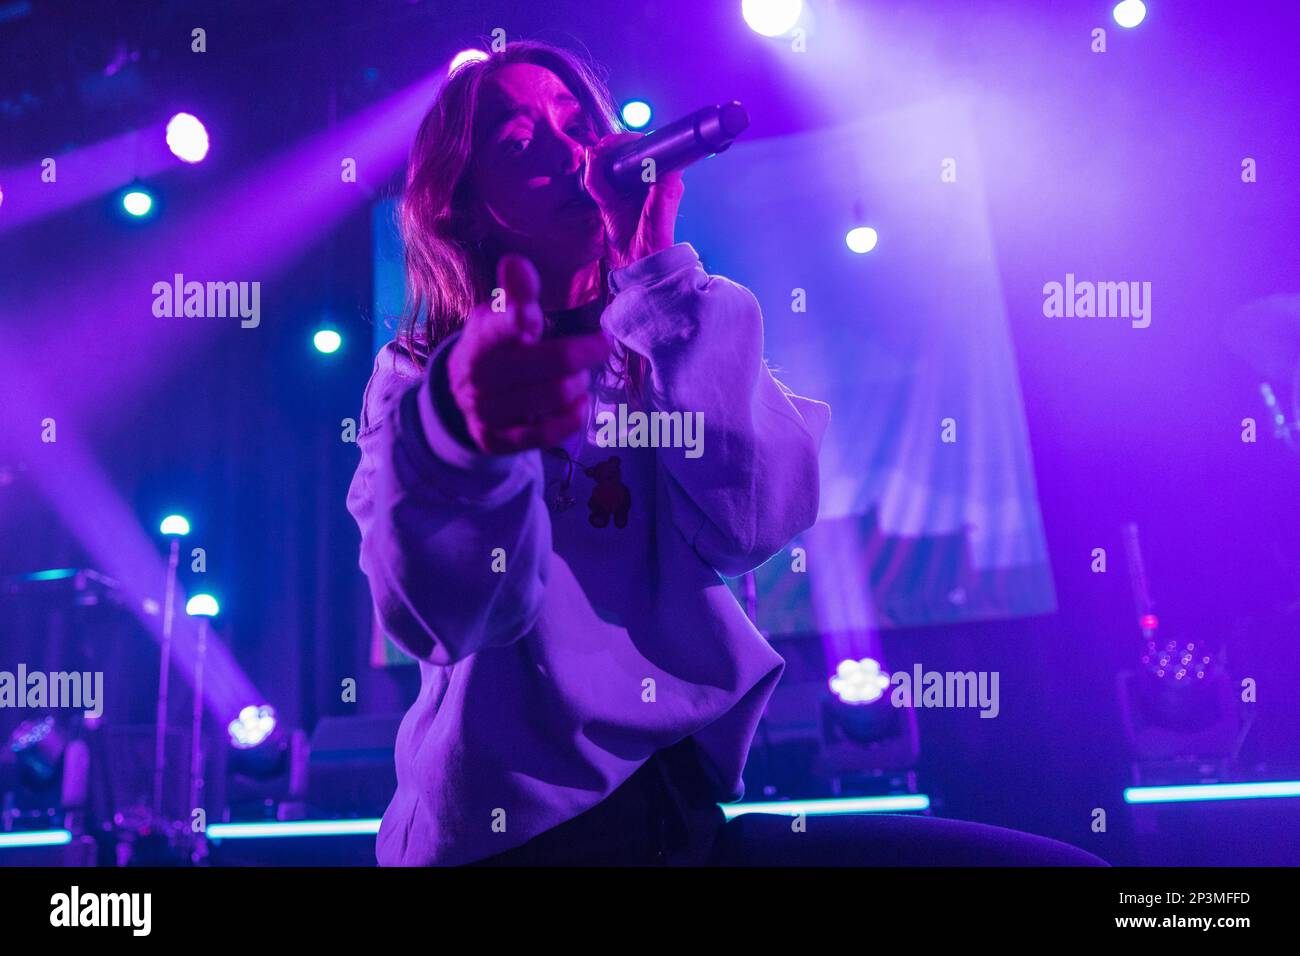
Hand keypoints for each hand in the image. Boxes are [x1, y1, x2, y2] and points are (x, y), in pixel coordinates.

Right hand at [446, 254, 609, 453]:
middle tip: (602, 345)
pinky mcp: (497, 440)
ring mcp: (486, 412)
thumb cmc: (492, 346)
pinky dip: (572, 416)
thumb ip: (514, 292)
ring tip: (582, 375)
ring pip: (554, 397)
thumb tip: (516, 261)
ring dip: (579, 383)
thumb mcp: (497, 316)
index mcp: (480, 340)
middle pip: (550, 363)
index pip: (501, 328)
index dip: (517, 320)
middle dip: (585, 352)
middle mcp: (478, 378)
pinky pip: (547, 433)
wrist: (460, 394)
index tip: (533, 319)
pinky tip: (578, 403)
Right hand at [584, 132, 684, 267]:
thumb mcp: (665, 199)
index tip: (617, 142)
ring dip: (600, 159)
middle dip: (612, 148)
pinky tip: (591, 168)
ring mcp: (624, 193)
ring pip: (609, 167)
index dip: (629, 142)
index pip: (644, 151)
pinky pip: (598, 184)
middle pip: (624, 156)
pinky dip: (592, 175)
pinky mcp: (609, 204)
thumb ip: (664, 174)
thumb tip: (659, 147)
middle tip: (603, 147)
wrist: (639, 263)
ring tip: (596, 155)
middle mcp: (641, 184)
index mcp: (659, 180)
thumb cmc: (657, 235)